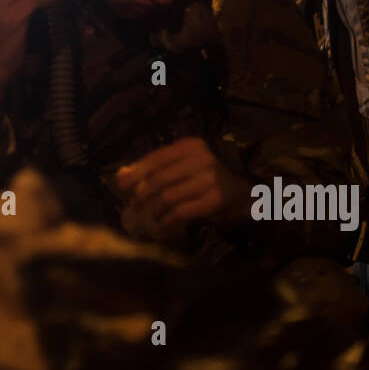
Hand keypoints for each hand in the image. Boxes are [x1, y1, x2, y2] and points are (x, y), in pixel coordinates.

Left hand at [114, 136, 248, 233]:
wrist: (248, 187)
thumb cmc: (210, 175)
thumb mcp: (183, 165)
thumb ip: (154, 168)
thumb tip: (120, 176)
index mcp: (190, 146)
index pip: (156, 158)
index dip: (136, 172)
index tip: (122, 186)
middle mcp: (200, 159)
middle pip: (160, 179)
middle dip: (142, 194)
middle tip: (134, 205)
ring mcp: (210, 179)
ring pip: (169, 196)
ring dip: (154, 209)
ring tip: (150, 216)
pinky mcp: (216, 199)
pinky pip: (183, 210)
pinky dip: (168, 219)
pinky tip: (163, 223)